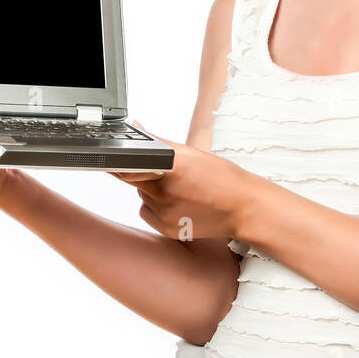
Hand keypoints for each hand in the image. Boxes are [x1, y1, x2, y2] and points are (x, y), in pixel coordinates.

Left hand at [108, 122, 257, 240]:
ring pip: (142, 196)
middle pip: (134, 180)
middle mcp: (166, 192)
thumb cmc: (223, 179)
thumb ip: (159, 142)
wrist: (243, 208)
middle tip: (163, 172)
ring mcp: (165, 213)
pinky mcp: (166, 229)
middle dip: (141, 173)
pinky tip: (175, 203)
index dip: (120, 162)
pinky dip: (154, 207)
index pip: (129, 165)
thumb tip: (137, 129)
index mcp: (172, 168)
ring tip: (177, 188)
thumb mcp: (192, 153)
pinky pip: (147, 212)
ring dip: (150, 190)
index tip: (115, 160)